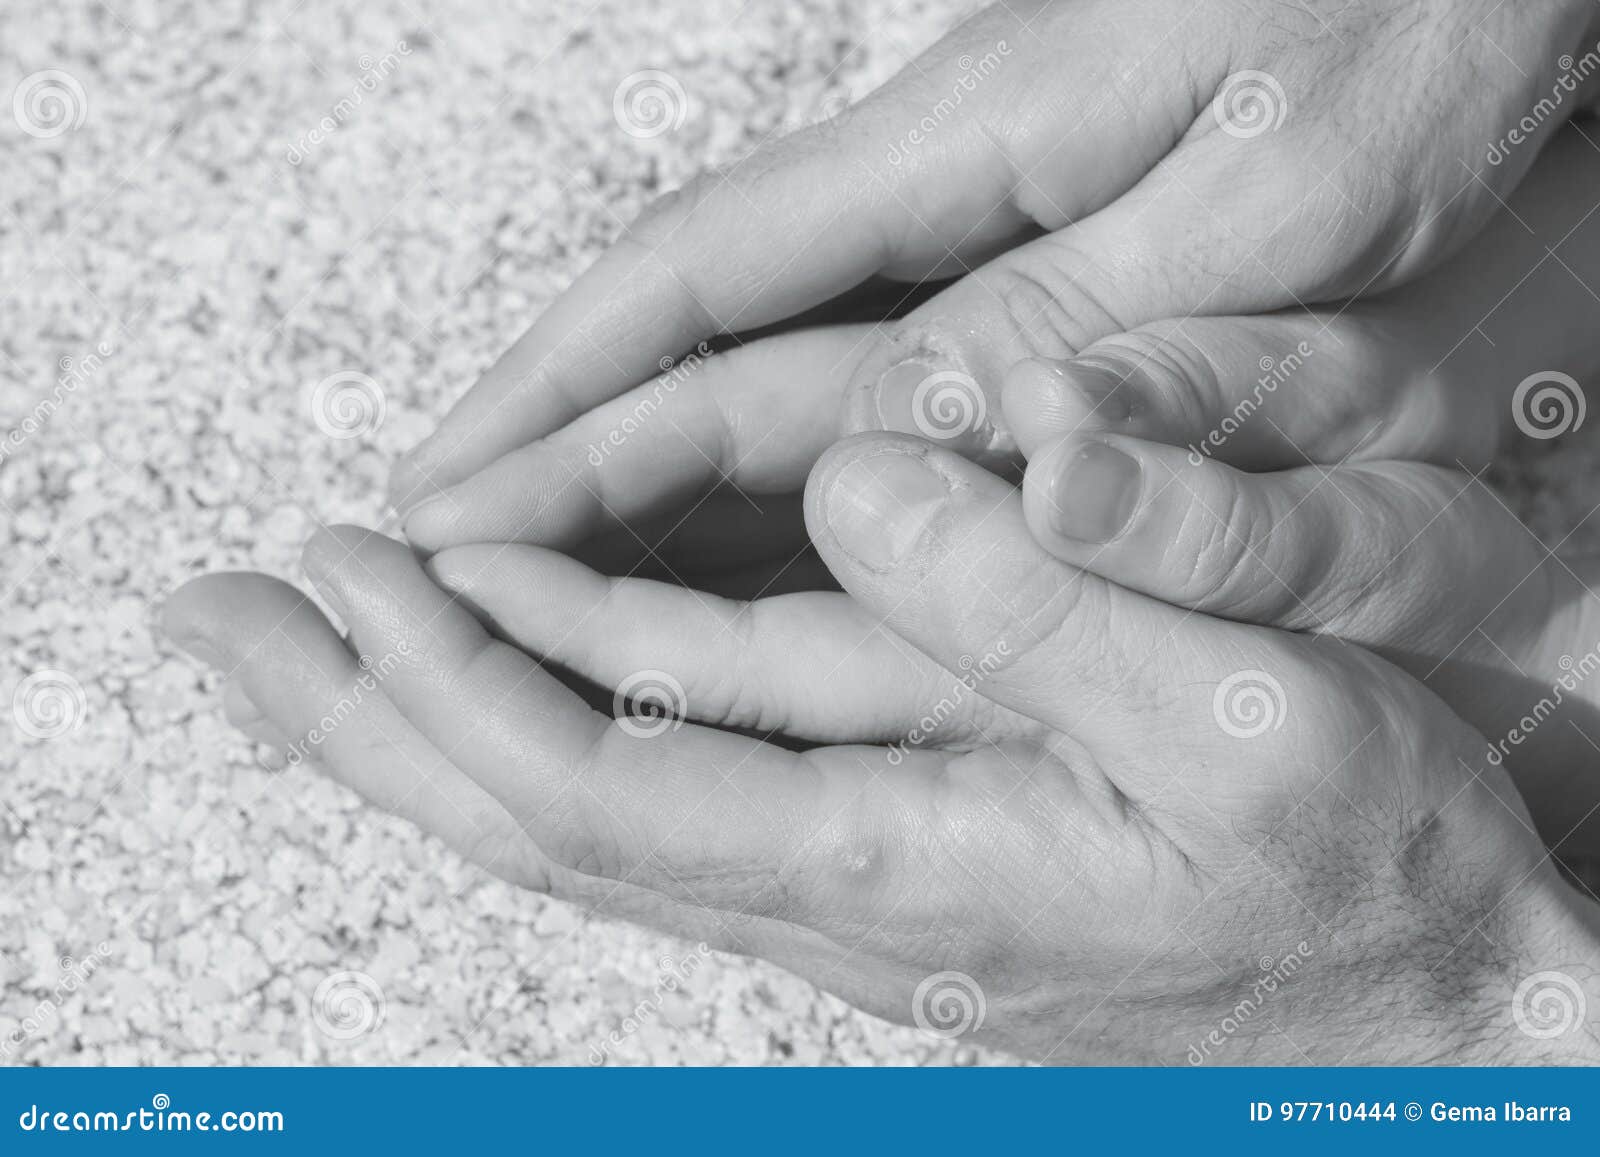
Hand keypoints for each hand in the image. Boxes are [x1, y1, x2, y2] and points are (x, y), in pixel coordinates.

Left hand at [164, 436, 1599, 1062]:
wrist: (1428, 1024)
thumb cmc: (1365, 884)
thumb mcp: (1246, 716)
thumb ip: (1043, 600)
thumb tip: (857, 484)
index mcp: (897, 869)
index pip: (596, 784)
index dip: (452, 681)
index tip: (346, 568)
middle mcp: (829, 902)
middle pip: (527, 822)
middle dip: (362, 717)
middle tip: (224, 620)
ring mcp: (839, 892)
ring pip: (574, 813)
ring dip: (427, 721)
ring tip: (314, 636)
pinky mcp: (872, 869)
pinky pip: (656, 801)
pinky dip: (545, 723)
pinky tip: (504, 682)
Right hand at [388, 1, 1599, 533]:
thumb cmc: (1427, 25)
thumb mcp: (1272, 195)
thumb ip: (1076, 323)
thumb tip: (891, 445)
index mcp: (970, 145)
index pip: (703, 284)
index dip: (564, 395)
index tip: (451, 494)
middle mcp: (944, 173)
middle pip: (700, 318)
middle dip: (558, 433)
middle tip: (437, 550)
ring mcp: (985, 203)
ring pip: (771, 341)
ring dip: (642, 441)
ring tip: (535, 548)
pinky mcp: (1042, 232)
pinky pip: (873, 347)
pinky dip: (775, 428)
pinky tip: (731, 497)